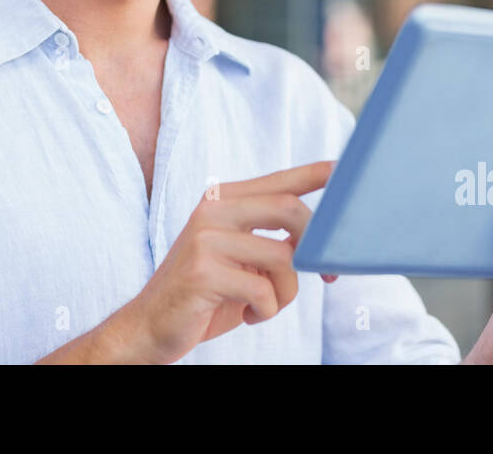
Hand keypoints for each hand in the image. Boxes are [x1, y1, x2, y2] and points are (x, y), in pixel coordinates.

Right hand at [121, 159, 334, 363]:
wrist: (150, 325)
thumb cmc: (205, 293)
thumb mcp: (240, 257)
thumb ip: (271, 238)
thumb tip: (321, 236)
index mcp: (223, 201)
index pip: (279, 181)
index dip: (314, 174)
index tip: (343, 167)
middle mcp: (213, 210)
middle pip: (290, 210)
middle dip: (316, 247)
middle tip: (325, 275)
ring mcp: (206, 238)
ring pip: (283, 257)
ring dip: (287, 292)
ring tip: (267, 305)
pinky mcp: (202, 271)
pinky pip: (263, 290)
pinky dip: (267, 310)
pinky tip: (250, 315)